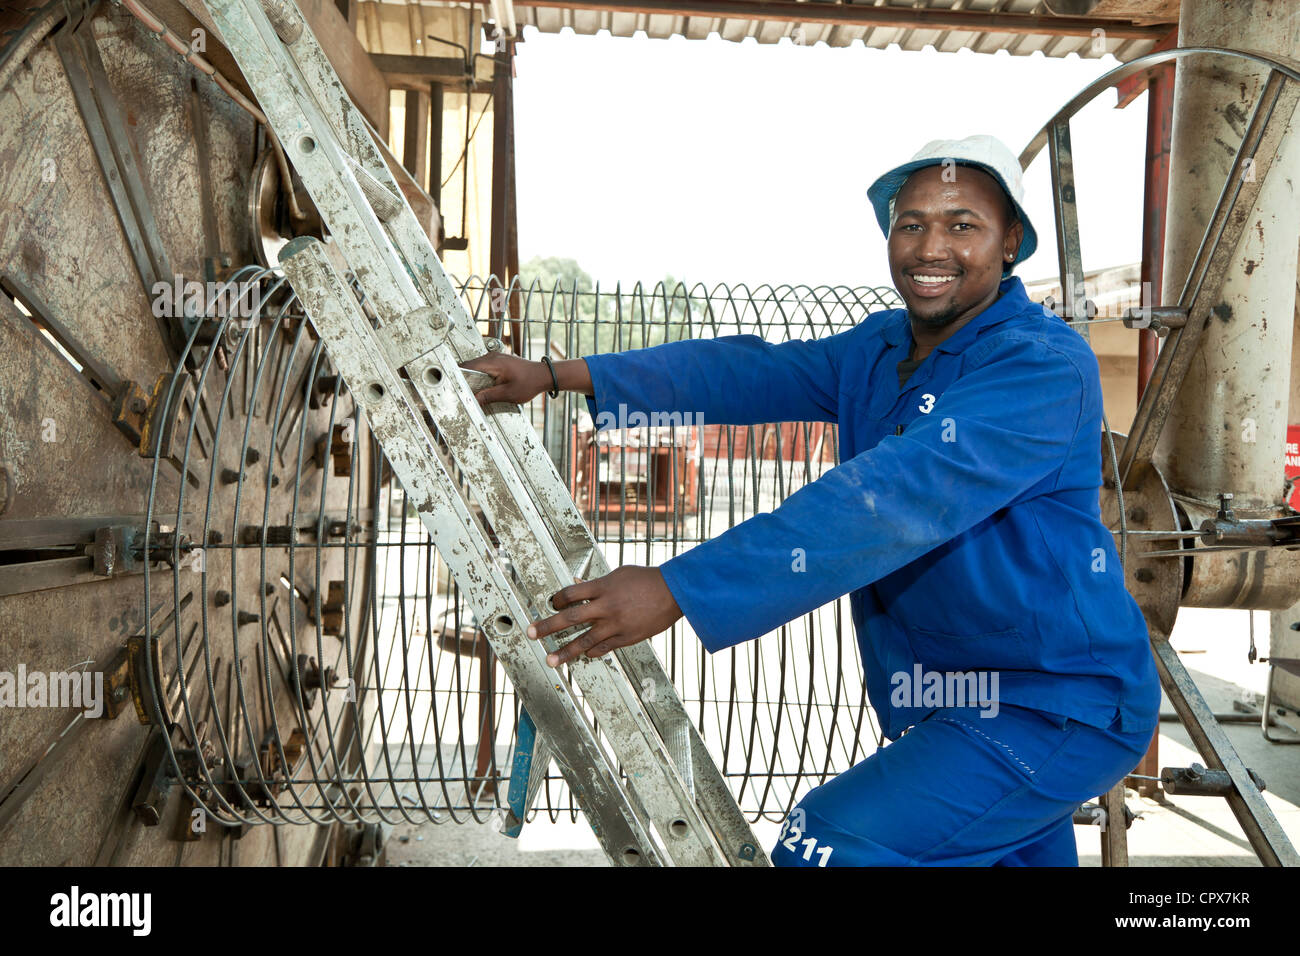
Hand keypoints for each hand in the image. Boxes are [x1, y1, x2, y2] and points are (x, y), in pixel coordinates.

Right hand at [460, 352, 552, 405]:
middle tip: (459, 391)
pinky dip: (479, 375)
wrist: (543, 375)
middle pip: (469, 366)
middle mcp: (492, 356)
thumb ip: (488, 396)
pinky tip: (480, 386)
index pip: (467, 366)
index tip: (453, 386)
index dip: (458, 376)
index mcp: (493, 362)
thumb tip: (473, 400)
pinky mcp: (498, 361)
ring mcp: (495, 357)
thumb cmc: (529, 382)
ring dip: (471, 377)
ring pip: (475, 366)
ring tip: (468, 390)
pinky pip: (483, 367)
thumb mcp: (508, 393)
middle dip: (463, 378)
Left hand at [526, 566, 683, 665]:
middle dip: (547, 626)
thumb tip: (580, 588)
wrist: (674, 592)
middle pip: (570, 618)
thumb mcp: (620, 574)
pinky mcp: (626, 637)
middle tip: (531, 633)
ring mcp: (616, 624)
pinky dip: (591, 651)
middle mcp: (606, 606)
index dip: (557, 599)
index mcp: (603, 587)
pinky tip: (583, 655)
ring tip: (550, 660)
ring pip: (584, 640)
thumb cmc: (647, 580)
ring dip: (565, 651)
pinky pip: (603, 647)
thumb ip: (599, 584)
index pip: (570, 594)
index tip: (551, 603)